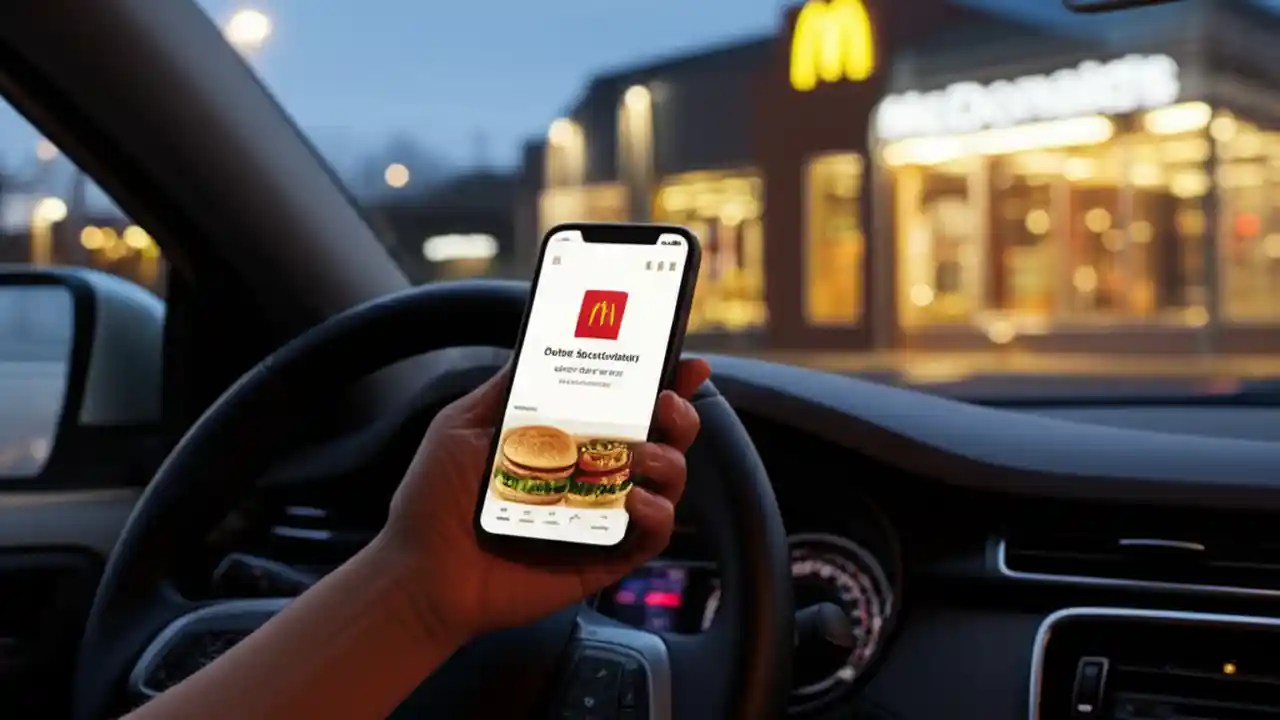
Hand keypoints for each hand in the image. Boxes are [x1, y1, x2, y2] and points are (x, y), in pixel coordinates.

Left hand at [380, 358, 710, 643]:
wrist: (420, 571)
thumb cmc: (436, 499)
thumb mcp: (465, 423)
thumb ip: (508, 386)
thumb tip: (544, 339)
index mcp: (568, 436)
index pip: (625, 402)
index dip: (664, 381)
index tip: (685, 362)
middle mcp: (594, 471)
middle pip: (663, 437)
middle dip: (680, 414)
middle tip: (665, 403)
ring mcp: (603, 513)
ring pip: (668, 481)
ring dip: (669, 460)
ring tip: (641, 454)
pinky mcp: (607, 556)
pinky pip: (653, 534)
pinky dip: (656, 514)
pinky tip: (633, 500)